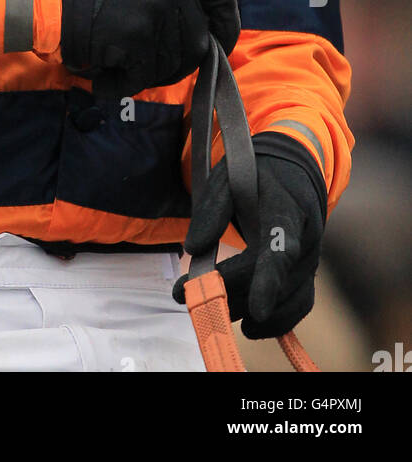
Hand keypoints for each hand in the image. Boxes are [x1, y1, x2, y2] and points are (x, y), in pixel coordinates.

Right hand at [52, 0, 239, 94]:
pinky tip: (105, 75)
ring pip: (173, 64)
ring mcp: (156, 9)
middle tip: (145, 66)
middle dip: (176, 63)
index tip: (223, 43)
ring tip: (118, 64)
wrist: (53, 0)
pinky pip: (146, 75)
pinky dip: (125, 83)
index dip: (227, 24)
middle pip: (197, 43)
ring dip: (147, 74)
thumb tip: (211, 34)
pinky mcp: (138, 35)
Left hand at [172, 132, 326, 338]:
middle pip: (275, 280)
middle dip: (234, 294)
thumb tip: (193, 250)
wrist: (291, 170)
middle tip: (187, 297)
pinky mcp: (307, 273)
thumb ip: (212, 210)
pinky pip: (298, 304)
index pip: (282, 249)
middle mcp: (306, 239)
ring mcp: (310, 259)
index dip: (270, 280)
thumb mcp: (228, 177)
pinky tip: (249, 326)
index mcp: (287, 209)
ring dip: (250, 313)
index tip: (257, 310)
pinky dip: (277, 322)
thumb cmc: (255, 173)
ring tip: (211, 313)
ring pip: (288, 299)